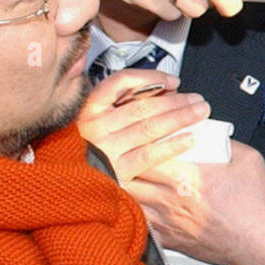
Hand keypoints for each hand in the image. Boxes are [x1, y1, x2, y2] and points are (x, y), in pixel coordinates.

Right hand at [77, 70, 208, 181]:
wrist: (64, 185)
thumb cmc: (83, 146)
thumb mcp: (92, 118)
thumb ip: (121, 102)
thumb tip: (162, 90)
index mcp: (88, 108)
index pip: (121, 83)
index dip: (151, 79)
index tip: (174, 81)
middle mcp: (95, 126)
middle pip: (143, 107)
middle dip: (176, 101)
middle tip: (198, 99)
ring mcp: (106, 148)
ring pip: (149, 127)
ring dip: (180, 118)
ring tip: (201, 112)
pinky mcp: (116, 171)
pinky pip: (149, 154)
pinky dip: (172, 145)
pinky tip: (189, 139)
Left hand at [129, 141, 264, 264]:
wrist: (261, 242)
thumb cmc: (257, 204)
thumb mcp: (249, 160)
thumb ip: (224, 142)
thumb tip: (208, 133)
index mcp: (190, 176)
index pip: (147, 152)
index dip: (140, 141)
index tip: (142, 134)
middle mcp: (172, 198)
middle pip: (129, 174)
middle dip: (125, 160)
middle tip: (125, 151)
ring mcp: (166, 221)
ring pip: (127, 198)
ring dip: (123, 184)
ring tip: (124, 173)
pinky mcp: (167, 239)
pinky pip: (136, 221)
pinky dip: (130, 209)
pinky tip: (135, 200)